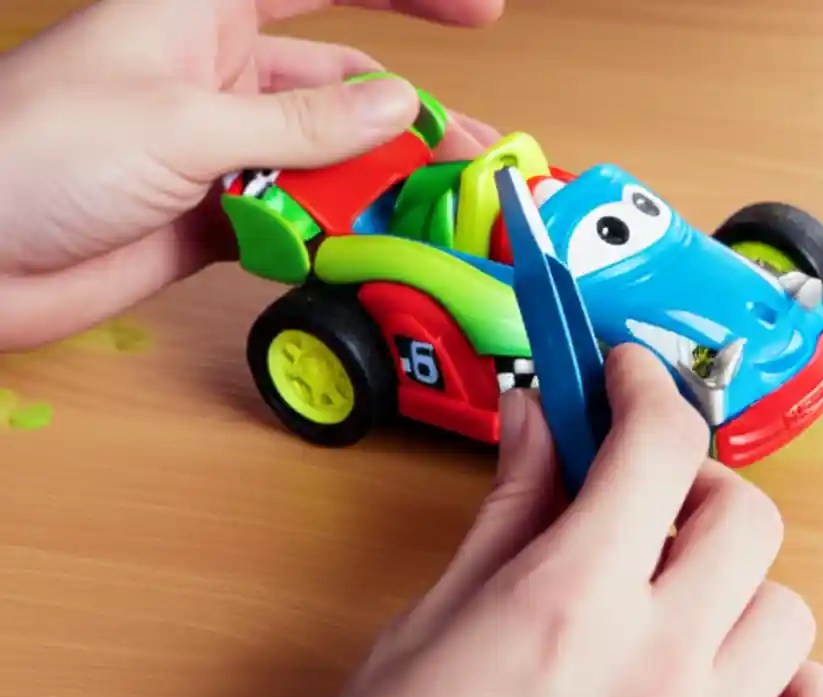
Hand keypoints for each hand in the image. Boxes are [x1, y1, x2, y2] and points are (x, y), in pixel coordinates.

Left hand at [0, 0, 501, 350]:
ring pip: (328, 158)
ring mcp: (220, 147)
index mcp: (202, 12)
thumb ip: (302, 124)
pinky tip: (370, 249)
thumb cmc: (32, 154)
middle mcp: (218, 73)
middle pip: (342, 84)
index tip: (481, 11)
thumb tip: (399, 106)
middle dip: (409, 117)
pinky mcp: (215, 213)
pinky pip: (298, 215)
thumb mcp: (184, 123)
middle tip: (470, 155)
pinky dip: (336, 232)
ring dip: (379, 186)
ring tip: (436, 213)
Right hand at [325, 345, 822, 696]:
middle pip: (747, 517)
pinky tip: (732, 673)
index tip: (625, 377)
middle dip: (695, 485)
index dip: (643, 388)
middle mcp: (657, 667)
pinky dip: (788, 680)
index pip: (658, 447)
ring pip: (785, 609)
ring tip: (670, 600)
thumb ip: (511, 510)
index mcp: (570, 606)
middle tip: (643, 494)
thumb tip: (538, 422)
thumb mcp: (438, 621)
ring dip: (734, 587)